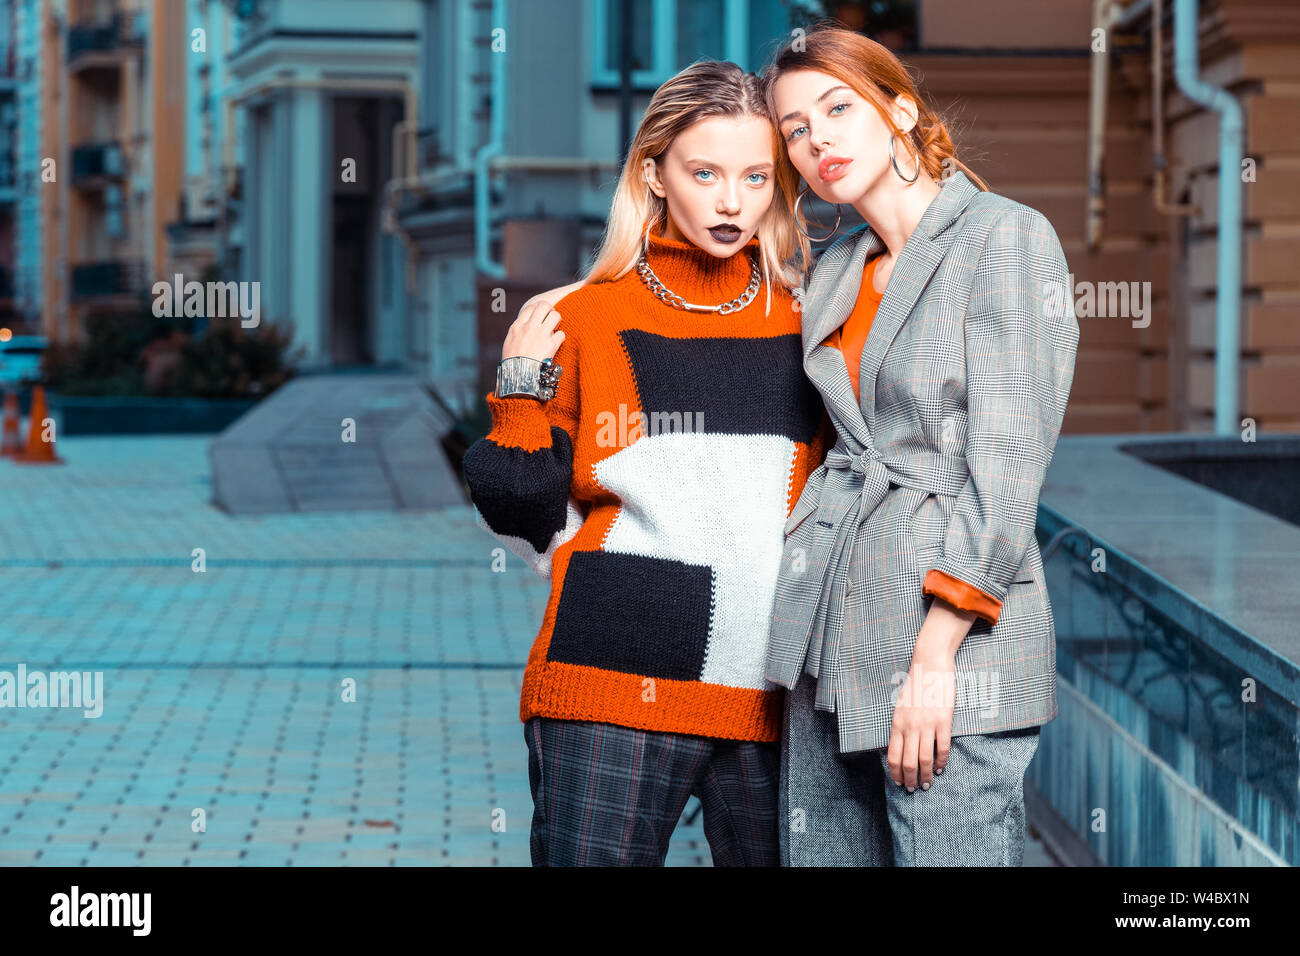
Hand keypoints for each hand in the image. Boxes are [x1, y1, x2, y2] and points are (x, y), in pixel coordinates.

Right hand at [501, 297, 564, 363]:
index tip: (541, 314)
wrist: (519, 377)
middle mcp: (529, 327)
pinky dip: (561, 338)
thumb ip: (518, 332)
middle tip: (552, 317)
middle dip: (550, 309)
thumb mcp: (510, 343)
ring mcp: (541, 335)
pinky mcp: (551, 345)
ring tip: (556, 328)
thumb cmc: (512, 363)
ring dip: (558, 321)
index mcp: (518, 326)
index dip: (538, 308)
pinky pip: (562, 334)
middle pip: (544, 305)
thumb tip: (524, 327)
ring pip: (556, 315)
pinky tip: (557, 343)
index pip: (530, 307)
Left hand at [886, 642, 956, 791]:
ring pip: (924, 759)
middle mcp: (910, 726)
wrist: (930, 665)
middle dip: (910, 780)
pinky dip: (941, 762)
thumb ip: (900, 726)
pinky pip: (942, 748)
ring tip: (926, 784)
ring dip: (925, 775)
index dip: (896, 773)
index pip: (893, 756)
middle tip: (913, 789)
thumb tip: (900, 747)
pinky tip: (940, 768)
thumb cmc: (916, 686)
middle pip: (908, 762)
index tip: (899, 782)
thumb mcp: (901, 706)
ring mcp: (927, 724)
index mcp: (897, 724)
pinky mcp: (943, 721)